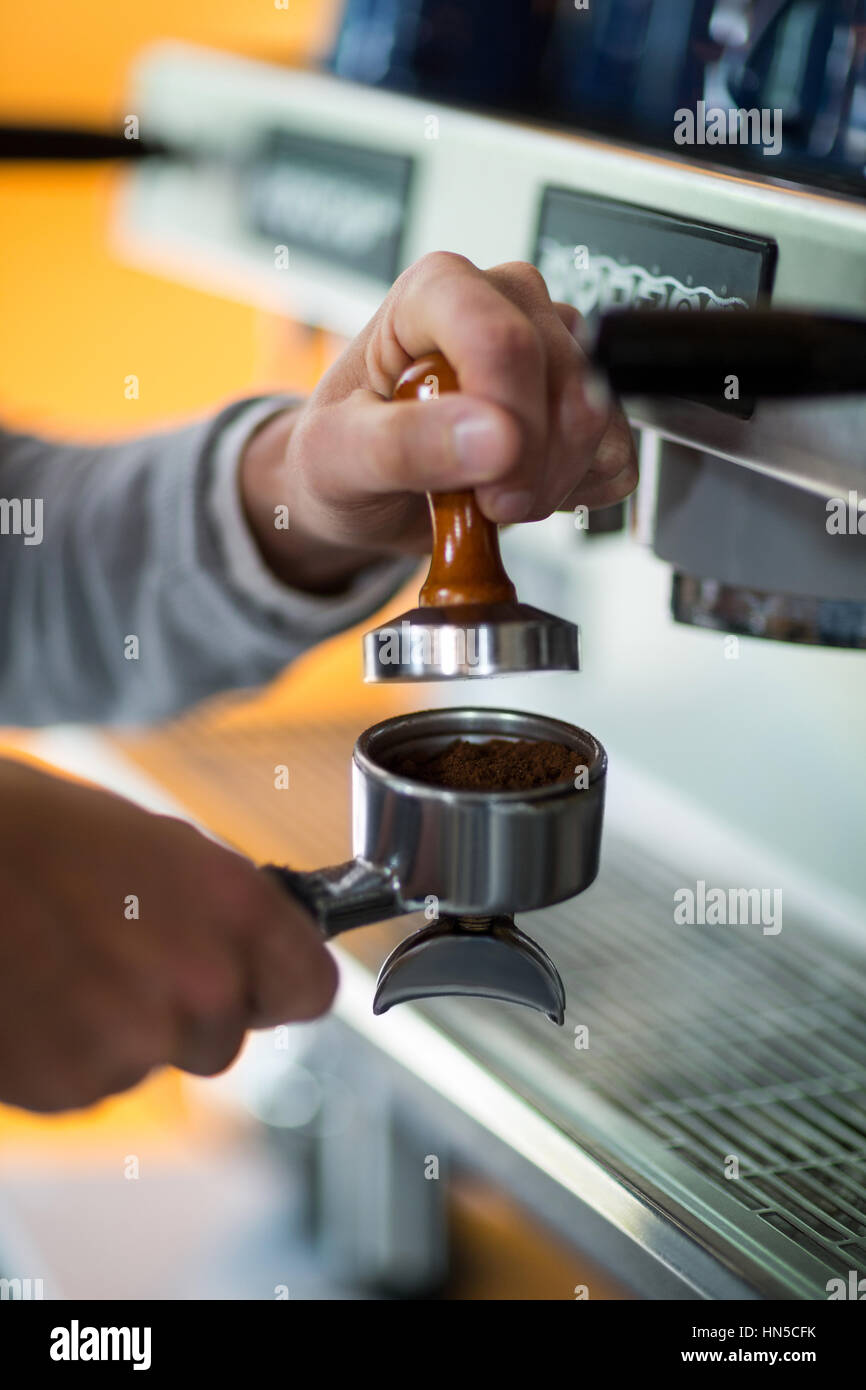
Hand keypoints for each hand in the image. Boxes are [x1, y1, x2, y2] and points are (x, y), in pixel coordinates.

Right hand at [0, 758, 335, 1111]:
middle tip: (124, 954)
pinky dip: (70, 1051)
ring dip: (124, 1029)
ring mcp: (138, 1044)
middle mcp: (203, 986)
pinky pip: (96, 1082)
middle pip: (228, 1034)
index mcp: (236, 910)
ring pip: (156, 1059)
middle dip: (188, 1007)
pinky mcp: (73, 1086)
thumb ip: (226, 909)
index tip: (258, 977)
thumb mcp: (162, 844)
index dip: (281, 982)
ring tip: (65, 964)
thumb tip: (265, 944)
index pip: (312, 990)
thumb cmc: (40, 831)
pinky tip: (36, 994)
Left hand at [240, 253, 636, 591]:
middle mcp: (504, 301)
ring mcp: (553, 344)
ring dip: (551, 483)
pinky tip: (525, 487)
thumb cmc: (339, 458)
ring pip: (598, 417)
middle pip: (565, 382)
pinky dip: (577, 491)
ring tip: (489, 494)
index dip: (506, 423)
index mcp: (436, 290)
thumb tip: (491, 437)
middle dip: (529, 466)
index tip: (484, 488)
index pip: (503, 340)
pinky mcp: (584, 395)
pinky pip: (618, 452)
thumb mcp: (335, 458)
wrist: (363, 492)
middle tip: (477, 501)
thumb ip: (402, 444)